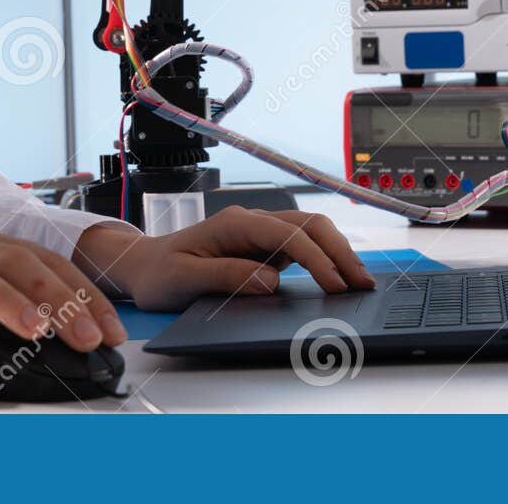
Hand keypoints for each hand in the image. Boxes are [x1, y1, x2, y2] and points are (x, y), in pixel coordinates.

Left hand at [72, 206, 375, 311]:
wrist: (144, 267)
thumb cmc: (159, 273)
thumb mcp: (184, 279)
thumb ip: (225, 276)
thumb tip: (269, 281)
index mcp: (235, 223)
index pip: (287, 235)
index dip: (315, 258)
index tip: (334, 285)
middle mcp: (252, 222)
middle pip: (309, 225)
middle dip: (340, 251)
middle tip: (363, 284)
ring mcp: (260, 234)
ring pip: (311, 231)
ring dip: (338, 253)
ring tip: (361, 283)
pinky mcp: (264, 248)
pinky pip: (303, 247)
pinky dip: (327, 259)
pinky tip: (340, 279)